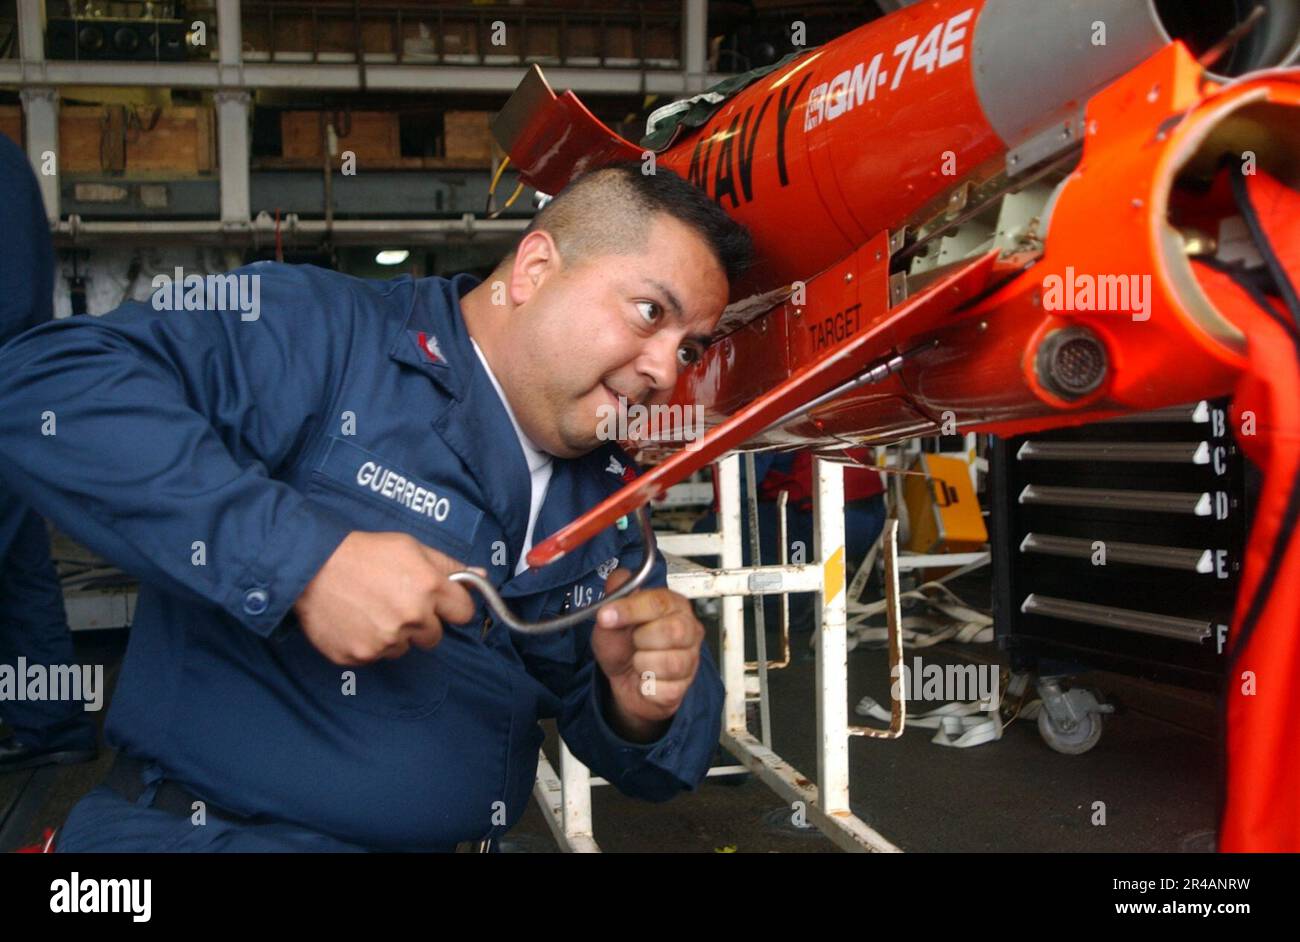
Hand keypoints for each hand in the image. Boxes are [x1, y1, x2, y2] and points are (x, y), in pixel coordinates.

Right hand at [293, 531, 478, 665]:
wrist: (310, 568)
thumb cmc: (362, 553)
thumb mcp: (410, 547)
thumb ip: (448, 565)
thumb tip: (481, 576)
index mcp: (429, 588)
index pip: (464, 612)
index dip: (452, 606)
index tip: (440, 603)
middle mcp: (411, 618)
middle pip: (435, 636)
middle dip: (422, 623)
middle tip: (397, 603)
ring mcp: (385, 641)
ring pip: (404, 648)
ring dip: (395, 634)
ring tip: (371, 609)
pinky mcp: (360, 656)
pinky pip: (376, 656)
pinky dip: (369, 643)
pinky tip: (355, 621)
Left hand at [592, 568, 704, 741]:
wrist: (623, 681)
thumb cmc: (623, 646)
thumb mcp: (609, 619)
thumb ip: (614, 597)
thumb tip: (618, 579)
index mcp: (673, 606)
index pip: (659, 602)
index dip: (631, 609)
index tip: (607, 616)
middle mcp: (688, 630)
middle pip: (673, 631)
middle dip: (642, 639)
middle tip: (633, 641)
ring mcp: (690, 659)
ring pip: (670, 662)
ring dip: (643, 664)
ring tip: (639, 661)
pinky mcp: (684, 686)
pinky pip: (664, 688)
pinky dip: (646, 686)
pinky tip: (645, 679)